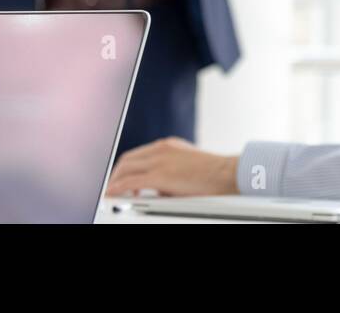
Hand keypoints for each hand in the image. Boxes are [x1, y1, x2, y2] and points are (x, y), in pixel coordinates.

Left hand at [105, 137, 238, 196]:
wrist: (227, 173)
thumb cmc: (214, 174)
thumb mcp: (189, 165)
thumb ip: (171, 172)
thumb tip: (157, 190)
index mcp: (168, 145)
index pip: (139, 154)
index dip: (127, 166)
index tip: (122, 177)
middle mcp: (161, 149)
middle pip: (128, 159)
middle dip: (117, 173)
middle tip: (113, 187)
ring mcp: (159, 160)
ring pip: (126, 168)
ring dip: (115, 180)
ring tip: (112, 193)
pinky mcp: (159, 175)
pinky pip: (130, 181)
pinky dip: (118, 187)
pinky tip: (112, 194)